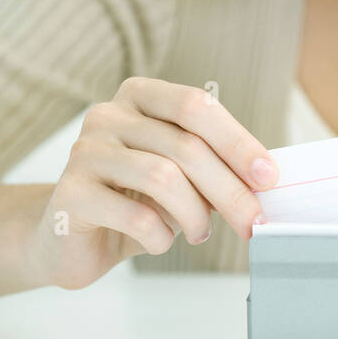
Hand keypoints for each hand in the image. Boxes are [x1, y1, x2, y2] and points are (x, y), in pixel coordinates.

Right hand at [31, 77, 278, 289]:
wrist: (68, 238)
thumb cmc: (133, 201)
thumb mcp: (180, 177)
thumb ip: (214, 167)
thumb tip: (265, 180)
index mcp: (140, 97)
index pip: (196, 106)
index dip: (238, 141)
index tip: (269, 176)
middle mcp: (108, 115)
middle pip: (186, 146)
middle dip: (230, 190)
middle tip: (254, 222)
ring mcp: (85, 151)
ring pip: (163, 177)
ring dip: (195, 215)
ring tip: (200, 233)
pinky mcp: (70, 193)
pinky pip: (135, 215)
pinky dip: (160, 236)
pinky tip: (159, 241)